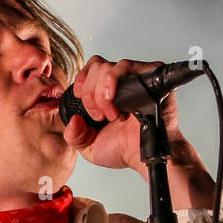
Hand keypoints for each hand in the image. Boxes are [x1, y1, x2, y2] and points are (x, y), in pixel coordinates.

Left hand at [62, 55, 185, 171]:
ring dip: (102, 92)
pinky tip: (114, 100)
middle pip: (96, 65)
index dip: (82, 80)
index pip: (91, 68)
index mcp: (106, 92)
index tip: (81, 98)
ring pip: (109, 66)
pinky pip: (127, 65)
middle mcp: (121, 83)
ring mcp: (135, 78)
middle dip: (91, 93)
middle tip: (101, 116)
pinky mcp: (149, 76)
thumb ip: (73, 135)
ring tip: (112, 114)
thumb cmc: (123, 151)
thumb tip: (72, 121)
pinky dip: (113, 80)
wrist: (143, 156)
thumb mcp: (89, 147)